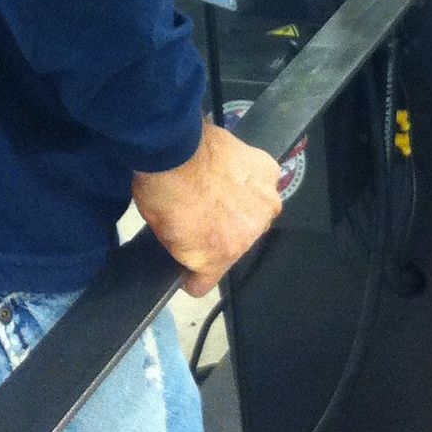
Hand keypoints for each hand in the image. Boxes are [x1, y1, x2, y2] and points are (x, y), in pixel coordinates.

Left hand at [134, 117, 283, 296]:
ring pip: (253, 213)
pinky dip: (249, 179)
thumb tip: (188, 249)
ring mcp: (264, 203)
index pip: (205, 283)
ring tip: (218, 186)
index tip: (185, 260)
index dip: (191, 274)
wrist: (174, 149)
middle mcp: (250, 235)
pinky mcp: (269, 173)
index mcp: (221, 256)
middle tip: (202, 209)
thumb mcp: (162, 235)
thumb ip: (185, 251)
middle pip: (235, 243)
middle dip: (220, 231)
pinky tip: (231, 169)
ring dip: (240, 205)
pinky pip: (261, 183)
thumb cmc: (161, 190)